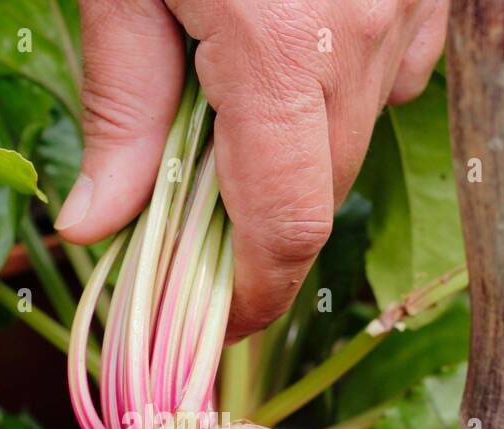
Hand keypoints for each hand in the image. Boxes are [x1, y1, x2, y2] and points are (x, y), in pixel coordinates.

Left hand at [55, 0, 447, 339]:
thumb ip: (119, 105)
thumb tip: (92, 226)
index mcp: (279, 43)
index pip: (284, 228)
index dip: (253, 297)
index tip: (214, 322)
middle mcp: (363, 33)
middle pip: (321, 194)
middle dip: (259, 226)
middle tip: (192, 207)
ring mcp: (410, 5)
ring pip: (359, 137)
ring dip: (299, 152)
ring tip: (232, 98)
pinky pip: (397, 74)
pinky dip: (346, 91)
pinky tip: (296, 53)